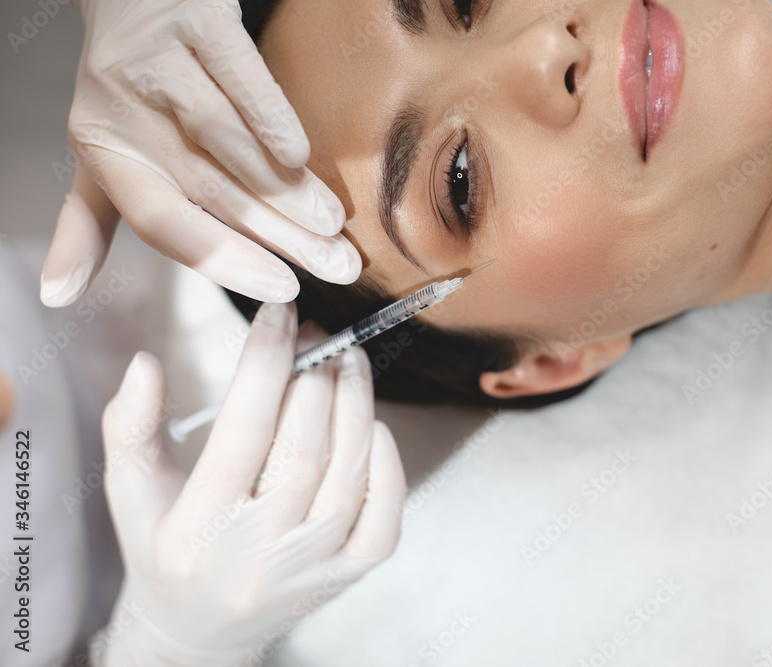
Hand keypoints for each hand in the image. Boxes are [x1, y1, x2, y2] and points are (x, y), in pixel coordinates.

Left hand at [42, 0, 360, 306]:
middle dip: (282, 236)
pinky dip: (271, 117)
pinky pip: (239, 74)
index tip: (282, 289)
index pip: (161, 222)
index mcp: (105, 152)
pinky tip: (301, 156)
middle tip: (335, 267)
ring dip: (285, 188)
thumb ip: (88, 227)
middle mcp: (125, 108)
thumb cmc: (126, 90)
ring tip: (331, 224)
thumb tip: (57, 296)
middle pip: (210, 189)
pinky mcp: (195, 18)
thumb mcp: (101, 156)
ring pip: (226, 138)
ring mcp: (158, 61)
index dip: (224, 260)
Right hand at [92, 304, 404, 665]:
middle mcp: (256, 555)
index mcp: (197, 529)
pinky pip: (382, 521)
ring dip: (355, 406)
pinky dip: (387, 468)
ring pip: (348, 477)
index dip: (265, 362)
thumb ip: (130, 427)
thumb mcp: (128, 492)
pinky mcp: (344, 578)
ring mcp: (307, 571)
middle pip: (304, 449)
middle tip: (318, 334)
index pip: (242, 430)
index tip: (278, 314)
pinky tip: (375, 424)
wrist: (199, 633)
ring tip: (348, 359)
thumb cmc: (164, 549)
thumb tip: (146, 363)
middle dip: (315, 377)